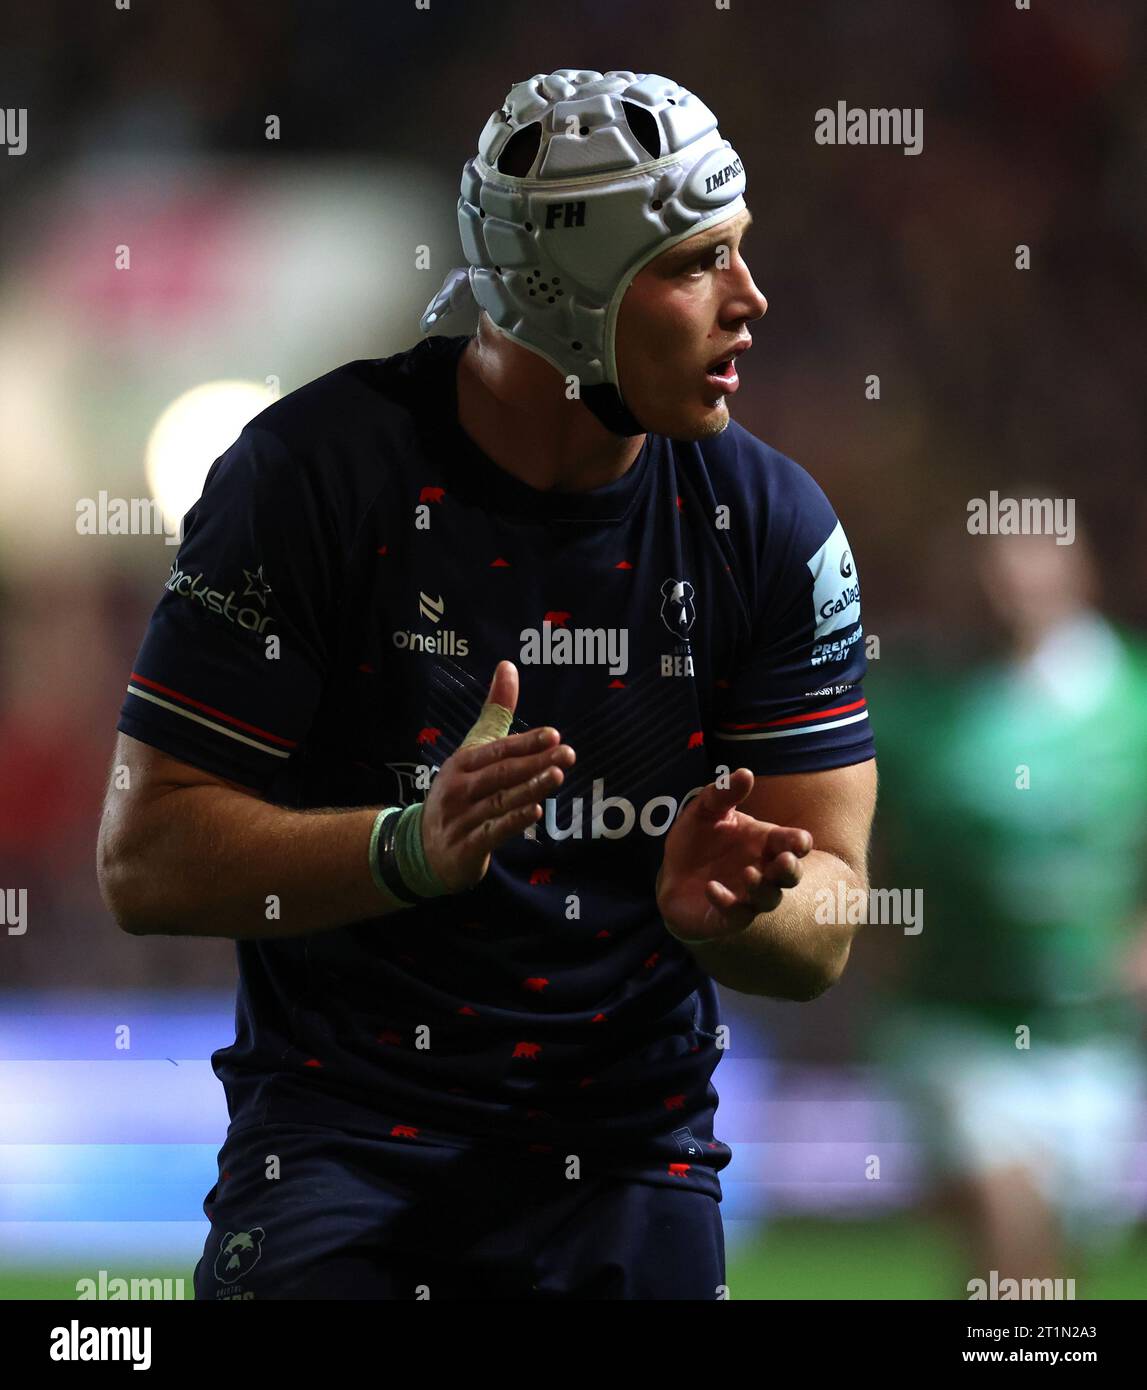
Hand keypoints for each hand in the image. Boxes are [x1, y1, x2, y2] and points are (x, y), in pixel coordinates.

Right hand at [420, 660, 575, 892]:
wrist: (422, 847)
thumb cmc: (458, 791)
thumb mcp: (473, 750)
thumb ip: (496, 712)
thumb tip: (508, 666)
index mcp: (463, 763)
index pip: (497, 750)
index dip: (525, 742)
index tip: (554, 735)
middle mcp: (460, 788)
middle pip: (501, 773)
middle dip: (534, 763)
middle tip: (567, 753)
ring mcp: (461, 818)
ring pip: (499, 801)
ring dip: (529, 789)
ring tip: (557, 776)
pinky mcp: (466, 847)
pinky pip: (492, 832)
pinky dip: (513, 822)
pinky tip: (536, 812)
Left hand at [656, 767, 812, 942]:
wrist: (672, 875)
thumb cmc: (698, 840)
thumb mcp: (706, 810)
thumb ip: (724, 793)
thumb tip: (746, 773)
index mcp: (765, 842)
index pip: (792, 843)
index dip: (799, 842)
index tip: (799, 841)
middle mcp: (764, 871)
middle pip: (790, 875)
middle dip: (791, 869)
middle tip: (785, 861)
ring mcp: (748, 896)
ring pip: (768, 898)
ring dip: (762, 888)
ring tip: (748, 874)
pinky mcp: (727, 916)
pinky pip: (735, 914)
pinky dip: (726, 902)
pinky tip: (711, 889)